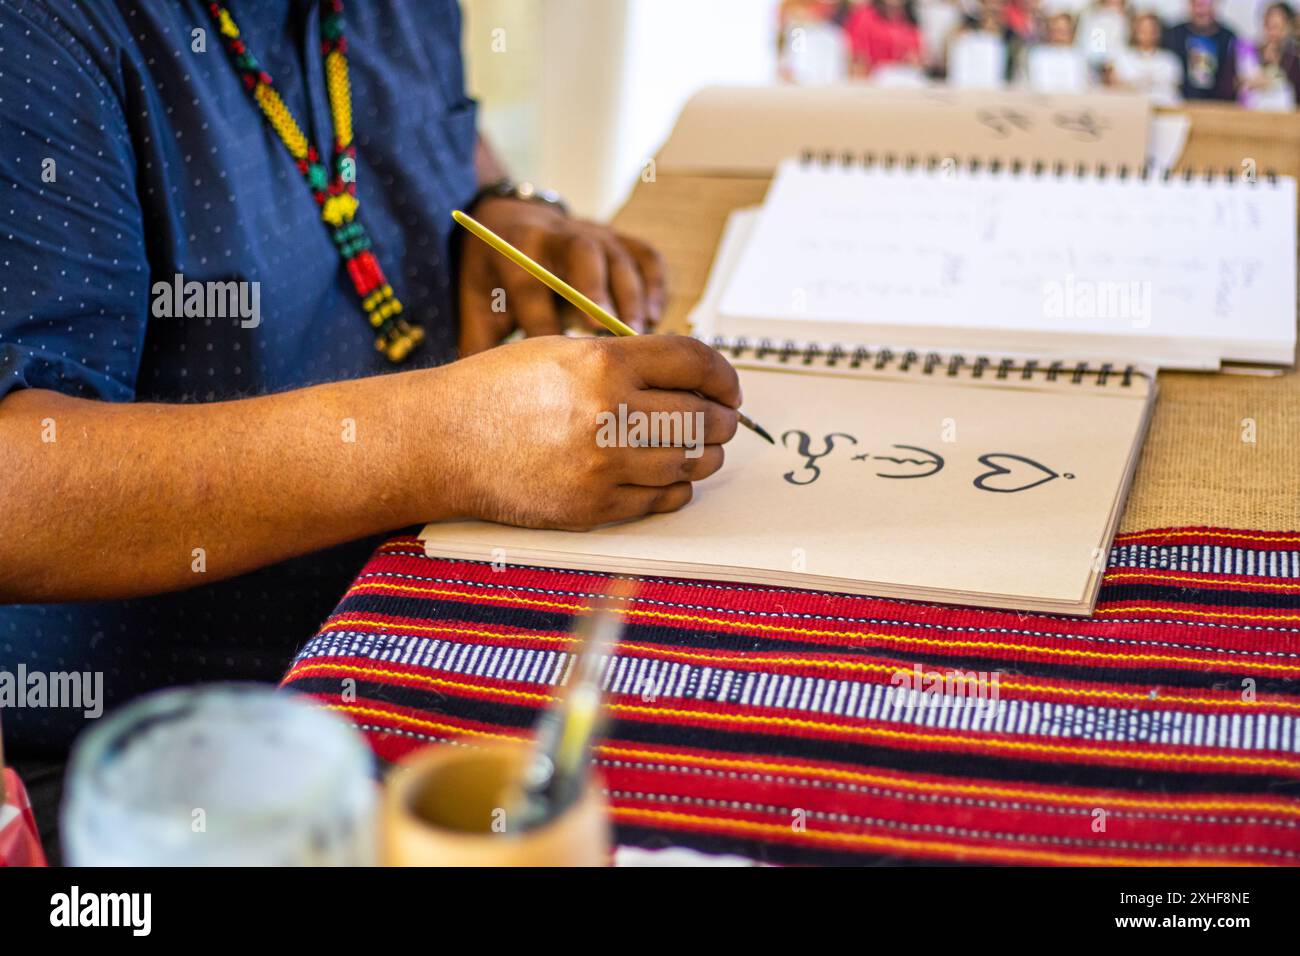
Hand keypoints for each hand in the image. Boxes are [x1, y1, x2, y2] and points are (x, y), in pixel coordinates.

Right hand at [427, 335, 739, 529]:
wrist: (441, 441)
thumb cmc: (497, 390)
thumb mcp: (563, 350)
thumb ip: (627, 360)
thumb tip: (691, 377)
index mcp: (604, 363)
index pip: (697, 364)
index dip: (724, 377)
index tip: (729, 388)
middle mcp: (608, 413)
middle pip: (702, 417)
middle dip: (721, 419)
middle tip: (721, 419)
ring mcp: (601, 466)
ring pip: (688, 463)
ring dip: (703, 455)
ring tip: (696, 447)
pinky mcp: (591, 508)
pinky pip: (660, 501)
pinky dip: (676, 488)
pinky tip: (669, 476)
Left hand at [457, 196, 666, 353]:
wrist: (510, 225)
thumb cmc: (495, 279)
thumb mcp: (475, 305)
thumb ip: (479, 345)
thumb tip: (482, 403)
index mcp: (515, 251)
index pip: (530, 286)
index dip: (544, 323)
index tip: (557, 364)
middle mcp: (556, 234)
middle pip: (581, 253)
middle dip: (596, 294)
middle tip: (609, 334)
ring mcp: (593, 231)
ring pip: (619, 256)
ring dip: (631, 298)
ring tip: (638, 339)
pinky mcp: (619, 237)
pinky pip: (646, 255)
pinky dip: (655, 285)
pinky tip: (655, 319)